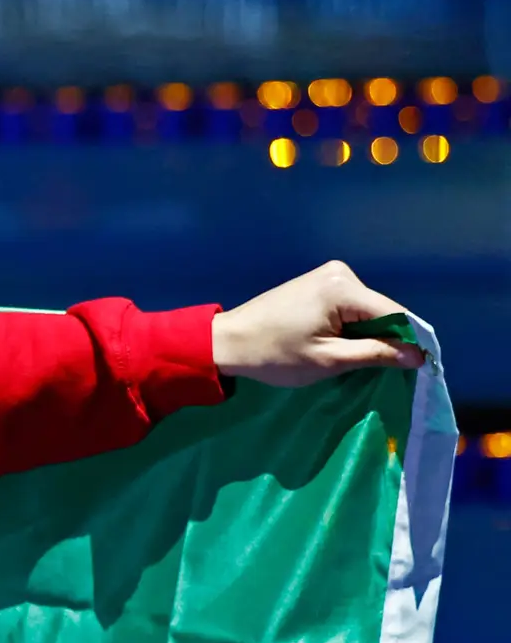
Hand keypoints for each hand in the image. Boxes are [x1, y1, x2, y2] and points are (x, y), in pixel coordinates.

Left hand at [212, 260, 425, 388]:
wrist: (227, 342)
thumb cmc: (273, 354)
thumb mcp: (328, 360)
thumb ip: (375, 354)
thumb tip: (417, 355)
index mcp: (343, 288)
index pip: (395, 313)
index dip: (408, 341)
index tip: (416, 367)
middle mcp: (341, 273)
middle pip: (381, 310)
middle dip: (385, 338)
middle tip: (381, 369)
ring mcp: (329, 275)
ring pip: (367, 310)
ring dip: (367, 334)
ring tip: (353, 358)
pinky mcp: (319, 283)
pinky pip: (350, 307)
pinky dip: (351, 327)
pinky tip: (340, 344)